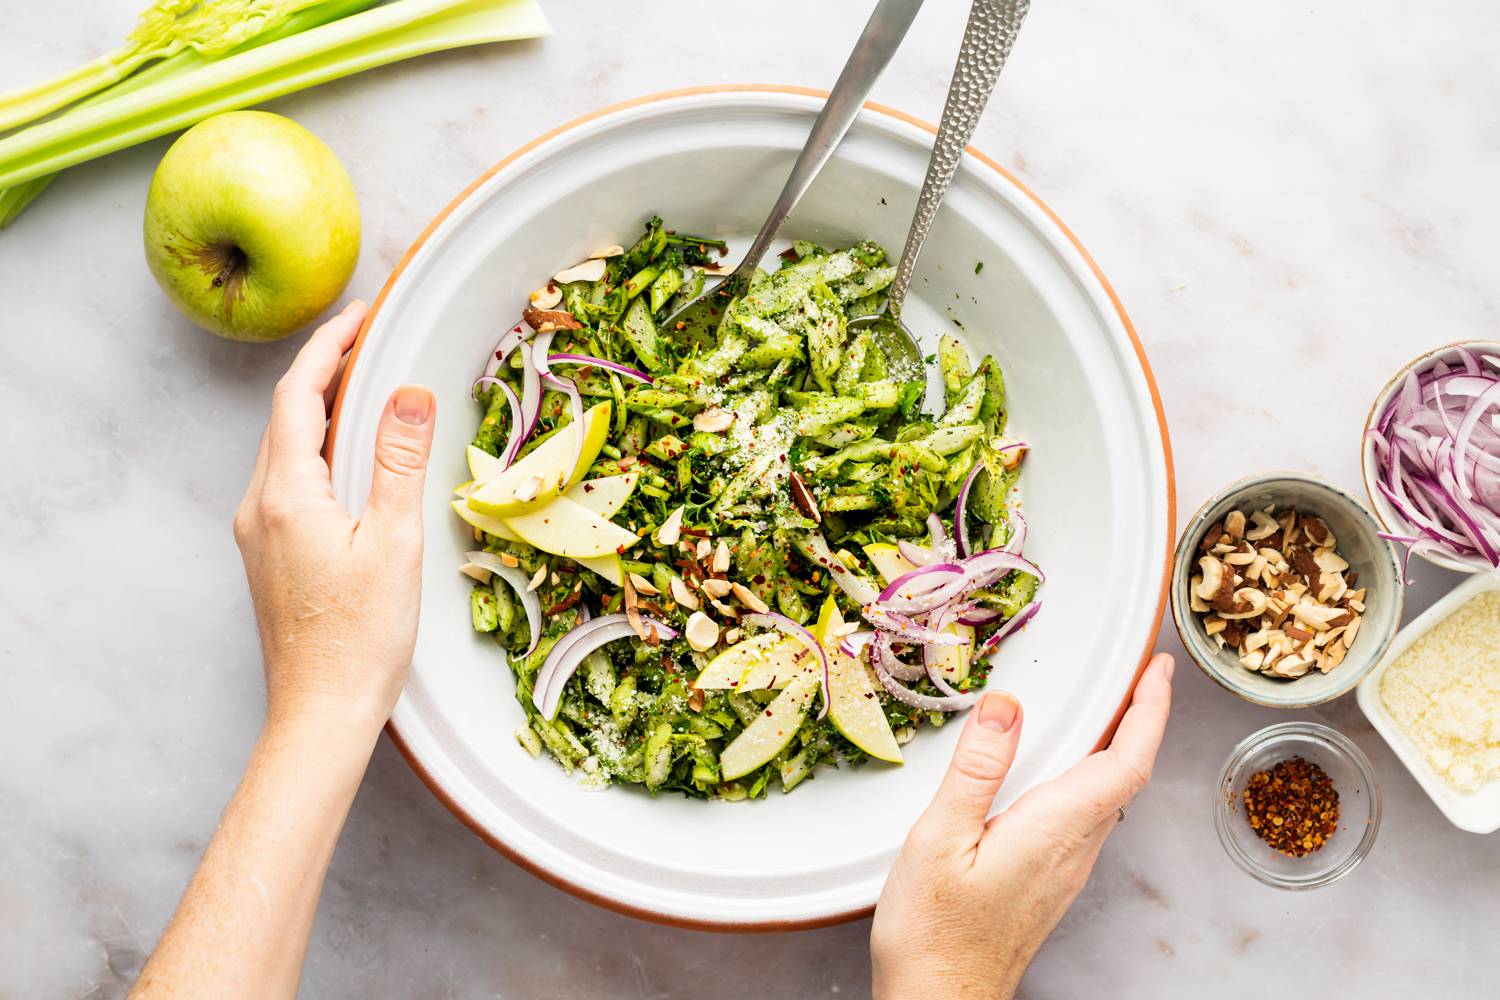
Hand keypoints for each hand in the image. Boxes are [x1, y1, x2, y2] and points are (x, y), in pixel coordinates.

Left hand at [233, 300, 435, 731]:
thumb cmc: (360, 638)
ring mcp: (259, 534)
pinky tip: (351, 458)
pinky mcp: (271, 557)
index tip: (359, 314)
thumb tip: (408, 394)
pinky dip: (319, 450)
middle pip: (285, 416)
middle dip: (323, 369)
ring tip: (365, 386)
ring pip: (286, 449)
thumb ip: (398, 462)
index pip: (298, 395)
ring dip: (320, 410)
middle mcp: (259, 508)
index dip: (327, 346)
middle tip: (368, 339)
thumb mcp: (393, 542)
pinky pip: (290, 481)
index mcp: (285, 495)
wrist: (321, 714)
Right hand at [870, 653, 1173, 999]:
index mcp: (1055, 829)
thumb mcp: (939, 838)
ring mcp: (1065, 869)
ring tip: (1111, 706)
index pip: (1127, 759)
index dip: (1150, 708)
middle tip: (1140, 673)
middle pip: (1126, 773)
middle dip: (1140, 716)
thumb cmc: (935, 933)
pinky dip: (1090, 775)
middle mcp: (1073, 849)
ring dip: (1118, 745)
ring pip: (1108, 795)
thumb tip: (1006, 706)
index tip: (1158, 669)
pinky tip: (1065, 768)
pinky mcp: (1048, 880)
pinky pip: (1085, 815)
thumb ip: (977, 769)